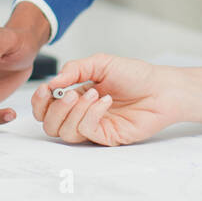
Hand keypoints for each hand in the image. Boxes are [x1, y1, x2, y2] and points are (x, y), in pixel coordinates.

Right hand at [32, 53, 181, 145]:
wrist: (161, 87)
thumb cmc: (135, 75)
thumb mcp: (101, 63)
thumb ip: (75, 69)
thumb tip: (53, 82)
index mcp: (76, 96)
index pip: (46, 107)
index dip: (40, 101)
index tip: (46, 89)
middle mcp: (81, 114)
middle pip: (49, 124)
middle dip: (54, 109)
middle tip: (71, 93)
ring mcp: (93, 127)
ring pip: (64, 132)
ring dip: (75, 111)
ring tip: (94, 93)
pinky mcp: (106, 137)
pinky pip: (86, 132)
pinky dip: (91, 114)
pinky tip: (104, 101)